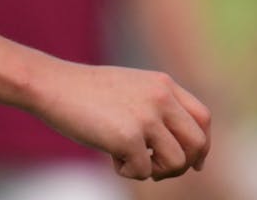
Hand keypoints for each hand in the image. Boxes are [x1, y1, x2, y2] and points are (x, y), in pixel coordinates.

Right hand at [30, 61, 211, 180]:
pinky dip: (127, 172)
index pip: (203, 118)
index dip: (202, 145)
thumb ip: (158, 107)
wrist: (53, 85)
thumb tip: (182, 146)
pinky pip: (143, 171)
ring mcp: (146, 116)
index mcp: (164, 84)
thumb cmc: (88, 93)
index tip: (195, 162)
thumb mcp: (133, 89)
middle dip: (183, 165)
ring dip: (155, 171)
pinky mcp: (128, 136)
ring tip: (130, 160)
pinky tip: (110, 156)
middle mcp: (162, 97)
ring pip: (176, 162)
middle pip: (197, 143)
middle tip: (158, 169)